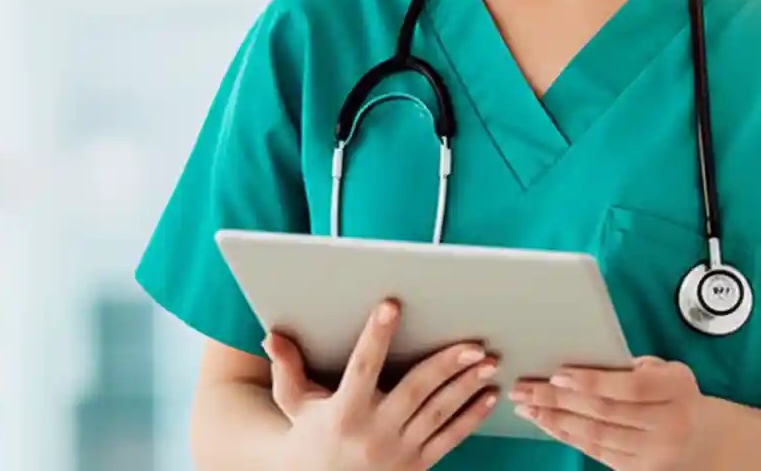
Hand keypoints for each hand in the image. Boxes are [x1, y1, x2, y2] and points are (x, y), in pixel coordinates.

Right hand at [264, 299, 499, 470]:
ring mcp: (399, 452)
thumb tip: (272, 335)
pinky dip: (472, 417)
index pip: (362, 367)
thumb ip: (286, 368)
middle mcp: (374, 433)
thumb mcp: (294, 404)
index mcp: (343, 412)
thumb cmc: (310, 437)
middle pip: (415, 392)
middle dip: (445, 366)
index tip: (390, 306)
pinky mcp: (418, 465)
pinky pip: (450, 439)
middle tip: (472, 343)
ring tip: (487, 361)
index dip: (376, 335)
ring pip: (439, 414)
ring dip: (466, 387)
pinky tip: (489, 395)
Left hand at [509, 356, 711, 470]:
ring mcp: (654, 452)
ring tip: (526, 405)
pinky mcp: (640, 470)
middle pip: (605, 411)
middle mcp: (668, 423)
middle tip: (523, 388)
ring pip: (596, 434)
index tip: (557, 373)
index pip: (630, 387)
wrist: (706, 441)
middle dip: (558, 399)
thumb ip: (632, 366)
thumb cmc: (675, 395)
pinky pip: (595, 452)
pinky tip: (545, 422)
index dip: (592, 381)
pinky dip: (566, 435)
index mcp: (676, 389)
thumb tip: (584, 360)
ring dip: (554, 419)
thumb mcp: (667, 372)